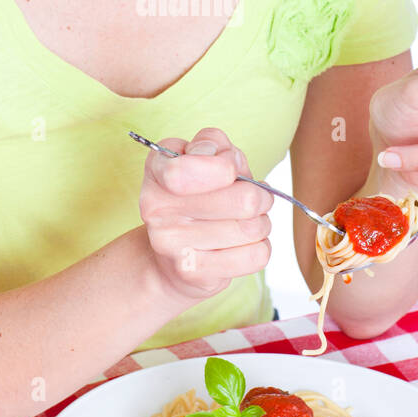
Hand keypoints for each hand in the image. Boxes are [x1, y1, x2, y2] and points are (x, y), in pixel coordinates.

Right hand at [138, 128, 272, 301]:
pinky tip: (242, 245)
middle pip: (245, 200)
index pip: (193, 168)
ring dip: (261, 223)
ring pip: (254, 228)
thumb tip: (227, 161)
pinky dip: (260, 248)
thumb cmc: (196, 196)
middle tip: (254, 199)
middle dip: (260, 196)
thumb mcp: (200, 156)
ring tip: (246, 222)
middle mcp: (156, 208)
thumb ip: (213, 143)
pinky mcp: (193, 273)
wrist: (172, 257)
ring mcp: (171, 244)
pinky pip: (256, 255)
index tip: (230, 171)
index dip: (226, 167)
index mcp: (157, 171)